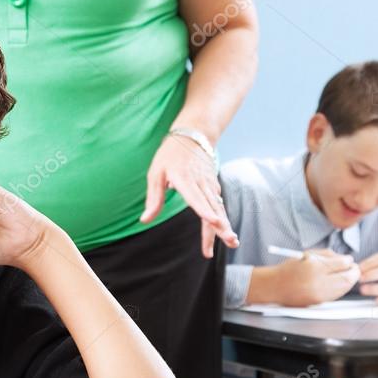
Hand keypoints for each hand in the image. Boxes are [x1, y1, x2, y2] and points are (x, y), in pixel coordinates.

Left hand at [141, 135, 237, 257]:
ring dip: (226, 225)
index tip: (213, 221)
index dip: (205, 210)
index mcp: (184, 179)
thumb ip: (153, 199)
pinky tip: (225, 232)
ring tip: (233, 242)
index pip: (196, 197)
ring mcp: (210, 184)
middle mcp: (200, 182)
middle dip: (222, 225)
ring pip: (219, 208)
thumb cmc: (169, 156)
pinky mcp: (214, 186)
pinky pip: (218, 204)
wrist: (193, 135)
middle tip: (231, 241)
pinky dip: (223, 218)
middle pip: (213, 207)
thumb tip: (145, 220)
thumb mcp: (155, 173)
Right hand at [273, 250, 359, 306]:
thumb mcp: (306, 255)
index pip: (342, 263)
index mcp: (314, 266)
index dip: (348, 260)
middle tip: (353, 268)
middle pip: (347, 277)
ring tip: (347, 276)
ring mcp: (319, 294)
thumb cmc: (289, 269)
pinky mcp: (318, 302)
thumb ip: (327, 255)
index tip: (348, 259)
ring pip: (345, 288)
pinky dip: (342, 289)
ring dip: (349, 281)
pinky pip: (337, 295)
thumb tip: (346, 259)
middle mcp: (318, 282)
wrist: (274, 286)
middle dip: (353, 272)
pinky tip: (339, 284)